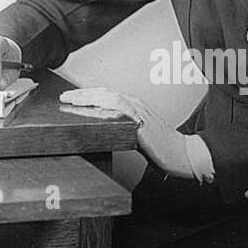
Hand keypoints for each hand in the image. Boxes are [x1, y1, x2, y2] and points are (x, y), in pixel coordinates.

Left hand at [59, 88, 195, 178]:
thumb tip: (105, 135)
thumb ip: (123, 131)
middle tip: (65, 97)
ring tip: (70, 99)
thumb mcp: (137, 138)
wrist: (183, 154)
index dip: (89, 95)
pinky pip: (118, 106)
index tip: (73, 98)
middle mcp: (136, 105)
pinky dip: (103, 102)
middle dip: (82, 93)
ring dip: (87, 96)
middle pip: (104, 93)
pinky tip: (90, 104)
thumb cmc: (164, 150)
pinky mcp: (139, 120)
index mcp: (135, 108)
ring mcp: (138, 110)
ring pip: (108, 96)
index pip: (107, 97)